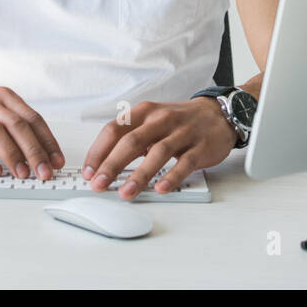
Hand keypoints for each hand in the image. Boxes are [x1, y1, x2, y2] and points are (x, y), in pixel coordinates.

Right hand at [0, 78, 64, 179]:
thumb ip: (15, 129)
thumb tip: (43, 155)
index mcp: (3, 97)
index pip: (32, 118)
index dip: (48, 141)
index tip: (57, 161)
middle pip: (17, 125)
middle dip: (35, 151)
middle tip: (45, 172)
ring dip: (12, 154)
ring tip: (23, 174)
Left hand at [82, 98, 235, 199]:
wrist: (218, 114)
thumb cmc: (178, 121)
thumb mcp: (151, 121)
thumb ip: (129, 139)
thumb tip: (103, 165)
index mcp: (144, 112)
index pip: (114, 130)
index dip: (98, 151)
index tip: (88, 172)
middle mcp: (161, 119)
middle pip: (132, 141)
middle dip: (112, 164)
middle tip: (99, 184)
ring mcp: (182, 132)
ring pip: (158, 152)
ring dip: (139, 175)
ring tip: (126, 193)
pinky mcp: (200, 147)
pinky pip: (185, 163)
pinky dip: (172, 176)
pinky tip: (161, 188)